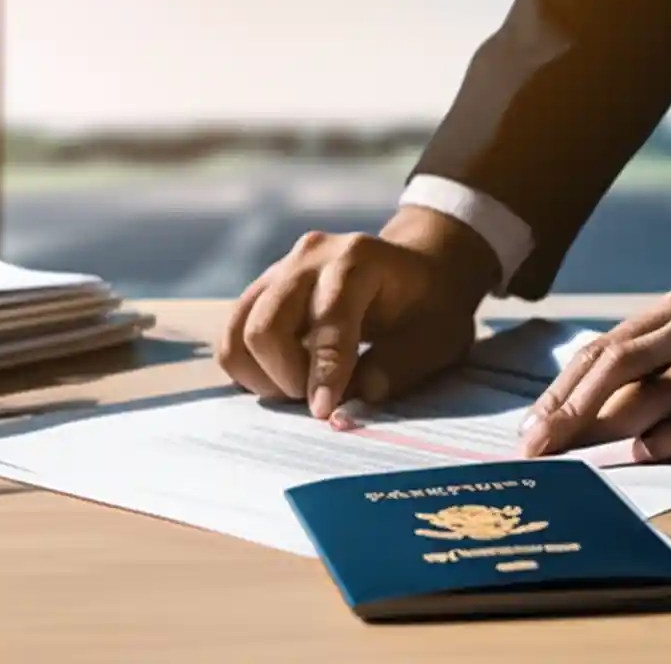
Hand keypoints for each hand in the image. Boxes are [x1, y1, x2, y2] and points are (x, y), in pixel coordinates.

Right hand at [216, 206, 499, 419]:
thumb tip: (346, 408)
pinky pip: (233, 334)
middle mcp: (308, 257)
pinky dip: (250, 368)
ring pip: (237, 332)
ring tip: (299, 388)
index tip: (323, 413)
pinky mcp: (261, 290)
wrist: (419, 267)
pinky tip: (285, 377)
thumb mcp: (438, 337)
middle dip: (285, 377)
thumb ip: (397, 369)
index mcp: (357, 260)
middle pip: (265, 326)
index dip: (324, 373)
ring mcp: (278, 270)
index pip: (328, 320)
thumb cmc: (432, 304)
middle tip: (316, 400)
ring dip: (261, 375)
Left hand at [519, 288, 670, 459]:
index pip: (603, 350)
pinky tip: (645, 450)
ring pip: (665, 386)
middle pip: (623, 363)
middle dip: (574, 406)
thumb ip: (646, 372)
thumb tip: (576, 408)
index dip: (562, 390)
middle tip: (540, 445)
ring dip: (614, 422)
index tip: (529, 428)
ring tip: (574, 452)